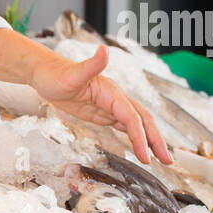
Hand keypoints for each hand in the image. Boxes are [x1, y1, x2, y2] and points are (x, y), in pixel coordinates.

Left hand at [0, 28, 171, 164]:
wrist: (45, 74)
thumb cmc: (55, 74)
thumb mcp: (71, 74)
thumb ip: (90, 64)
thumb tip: (103, 50)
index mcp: (112, 92)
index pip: (132, 117)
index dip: (140, 137)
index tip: (145, 156)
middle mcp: (116, 98)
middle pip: (143, 121)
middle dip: (156, 141)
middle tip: (167, 161)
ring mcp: (111, 106)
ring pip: (137, 124)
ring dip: (149, 141)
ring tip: (160, 159)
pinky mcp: (103, 112)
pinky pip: (125, 126)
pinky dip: (136, 137)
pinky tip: (141, 148)